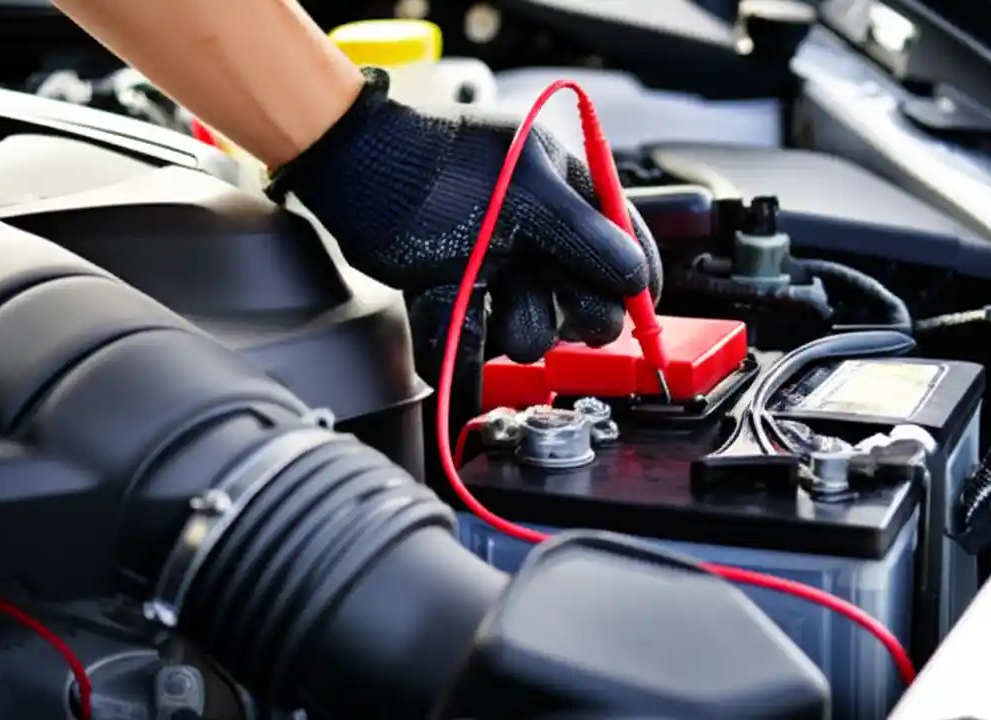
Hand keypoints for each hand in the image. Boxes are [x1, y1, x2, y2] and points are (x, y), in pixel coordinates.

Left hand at [268, 68, 661, 363]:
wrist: (352, 170)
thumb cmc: (437, 162)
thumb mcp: (523, 196)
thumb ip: (585, 239)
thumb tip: (634, 279)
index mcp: (561, 190)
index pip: (622, 238)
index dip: (635, 278)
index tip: (638, 312)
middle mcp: (535, 230)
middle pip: (584, 295)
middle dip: (572, 311)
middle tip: (562, 310)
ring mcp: (495, 263)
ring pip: (530, 326)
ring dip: (517, 325)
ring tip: (491, 297)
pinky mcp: (453, 292)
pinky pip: (471, 336)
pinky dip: (464, 346)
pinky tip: (462, 336)